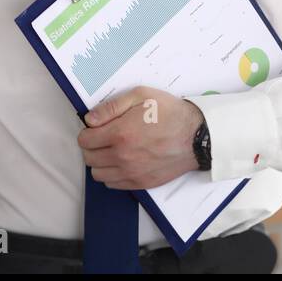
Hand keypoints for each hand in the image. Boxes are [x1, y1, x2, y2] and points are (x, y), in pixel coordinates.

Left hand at [78, 86, 203, 189]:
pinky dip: (112, 174)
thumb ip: (112, 107)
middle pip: (88, 158)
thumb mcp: (141, 96)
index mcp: (119, 134)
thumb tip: (90, 119)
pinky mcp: (141, 183)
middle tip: (104, 137)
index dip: (88, 131)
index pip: (85, 140)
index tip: (97, 127)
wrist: (196, 136)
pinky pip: (113, 185)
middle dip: (92, 146)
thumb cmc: (170, 113)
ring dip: (100, 162)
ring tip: (113, 150)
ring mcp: (131, 173)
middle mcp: (122, 157)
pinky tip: (122, 162)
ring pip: (98, 174)